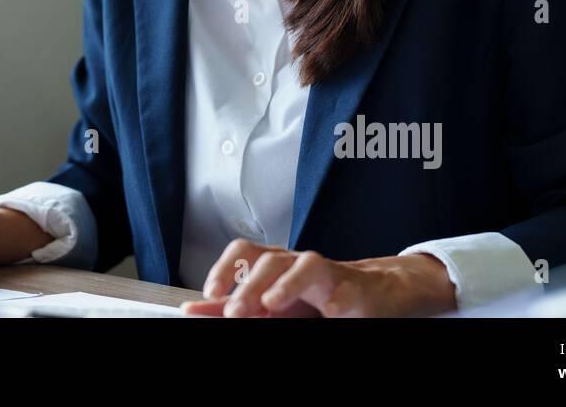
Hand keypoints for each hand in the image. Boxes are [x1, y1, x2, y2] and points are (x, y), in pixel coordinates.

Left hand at [180, 239, 456, 317]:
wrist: (375, 295)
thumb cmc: (318, 299)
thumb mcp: (271, 306)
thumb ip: (232, 306)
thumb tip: (190, 310)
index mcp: (274, 268)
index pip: (243, 253)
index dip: (224, 268)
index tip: (210, 294)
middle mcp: (298, 265)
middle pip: (269, 258)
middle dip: (248, 285)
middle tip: (235, 311)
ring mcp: (328, 276)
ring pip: (305, 264)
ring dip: (285, 285)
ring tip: (270, 304)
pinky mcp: (356, 291)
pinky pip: (345, 289)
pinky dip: (335, 299)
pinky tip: (328, 309)